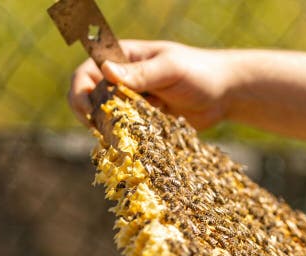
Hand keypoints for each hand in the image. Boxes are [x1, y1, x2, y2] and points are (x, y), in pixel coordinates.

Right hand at [68, 40, 237, 128]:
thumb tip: (107, 71)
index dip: (80, 92)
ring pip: (107, 121)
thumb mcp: (171, 69)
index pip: (87, 73)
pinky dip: (127, 142)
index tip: (87, 110)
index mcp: (122, 59)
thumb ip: (142, 73)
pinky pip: (127, 135)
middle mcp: (122, 81)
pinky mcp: (144, 124)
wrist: (225, 94)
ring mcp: (132, 105)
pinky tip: (136, 147)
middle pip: (90, 100)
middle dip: (94, 117)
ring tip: (126, 139)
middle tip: (107, 130)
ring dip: (111, 132)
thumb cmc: (199, 72)